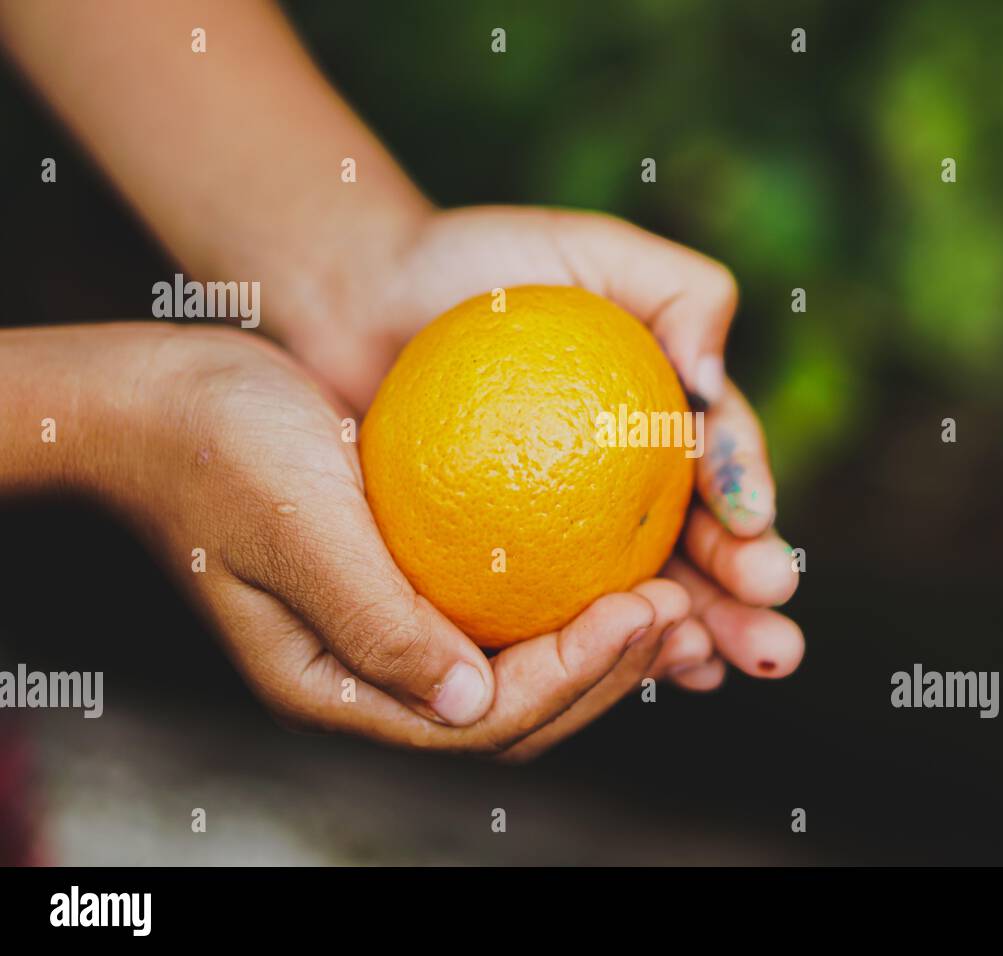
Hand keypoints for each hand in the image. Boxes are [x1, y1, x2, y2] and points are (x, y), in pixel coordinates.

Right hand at [92, 323, 687, 757]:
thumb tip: (469, 706)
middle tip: (676, 608)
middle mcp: (374, 674)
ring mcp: (395, 630)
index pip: (480, 720)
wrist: (165, 397)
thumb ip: (374, 619)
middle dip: (606, 672)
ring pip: (522, 666)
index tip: (639, 608)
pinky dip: (569, 595)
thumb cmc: (218, 448)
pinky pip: (506, 607)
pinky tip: (622, 555)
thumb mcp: (296, 525)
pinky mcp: (412, 580)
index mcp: (337, 685)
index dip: (572, 676)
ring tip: (674, 595)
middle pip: (516, 712)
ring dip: (603, 644)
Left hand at [280, 206, 804, 690]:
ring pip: (651, 592)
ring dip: (699, 638)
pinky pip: (567, 614)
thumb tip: (712, 382)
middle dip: (748, 596)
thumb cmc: (481, 267)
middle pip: (706, 543)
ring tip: (723, 669)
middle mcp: (633, 479)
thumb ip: (679, 289)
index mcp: (667, 413)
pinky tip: (648, 678)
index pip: (720, 457)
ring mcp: (575, 528)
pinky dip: (611, 649)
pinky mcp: (516, 565)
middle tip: (775, 636)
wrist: (369, 303)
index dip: (745, 493)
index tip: (750, 526)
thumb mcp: (592, 249)